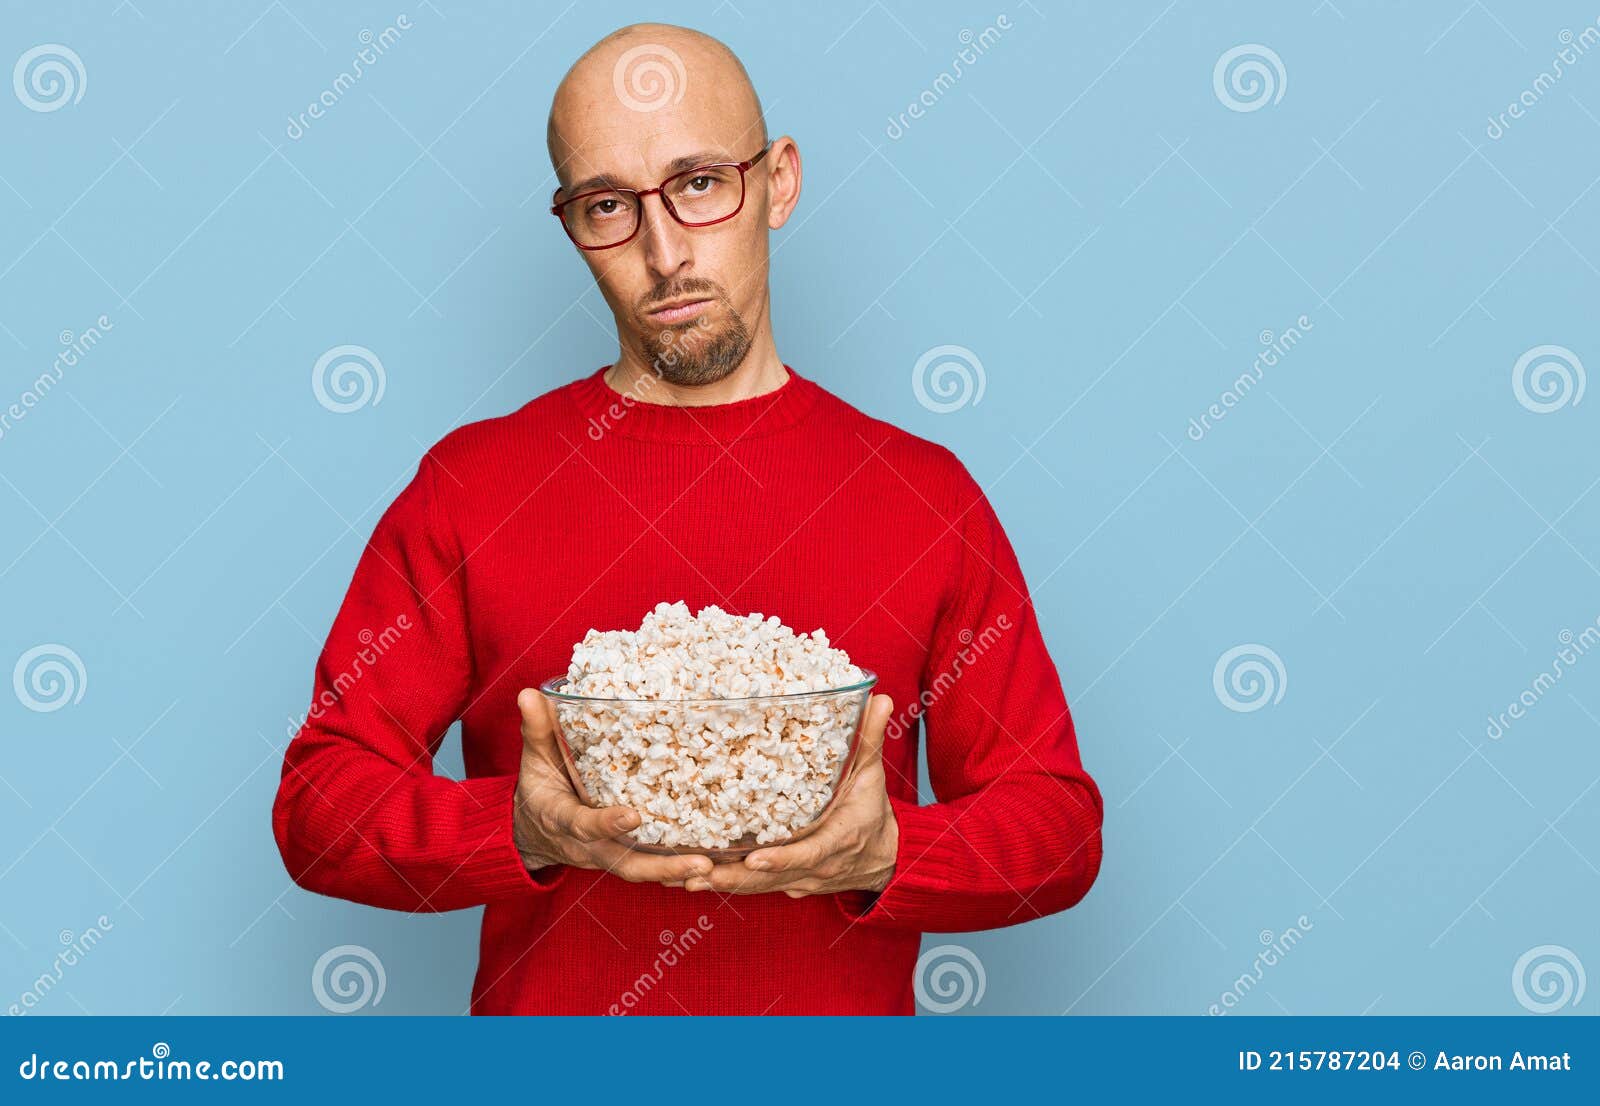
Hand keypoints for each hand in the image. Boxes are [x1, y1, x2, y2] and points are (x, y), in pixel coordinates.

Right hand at [514, 688, 712, 884]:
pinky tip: (711, 866)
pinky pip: (650, 868)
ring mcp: (606, 854)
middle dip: (660, 867)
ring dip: (676, 872)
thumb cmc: (540, 787)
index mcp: (561, 819)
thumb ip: (537, 730)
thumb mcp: (535, 758)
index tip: (632, 816)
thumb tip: (529, 694)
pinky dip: (677, 871)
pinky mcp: (622, 856)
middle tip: (700, 864)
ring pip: (641, 870)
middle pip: (624, 863)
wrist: (533, 830)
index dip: (606, 824)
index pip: (582, 824)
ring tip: (712, 868)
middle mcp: (586, 845)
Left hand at [689, 694, 897, 897]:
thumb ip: (870, 739)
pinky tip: (697, 880)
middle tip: (700, 872)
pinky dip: (730, 885)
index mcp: (838, 838)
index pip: (809, 852)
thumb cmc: (872, 811)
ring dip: (726, 884)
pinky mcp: (790, 883)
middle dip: (736, 877)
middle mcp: (818, 865)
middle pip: (773, 876)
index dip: (781, 858)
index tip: (754, 858)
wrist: (883, 857)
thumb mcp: (871, 774)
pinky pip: (758, 887)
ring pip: (760, 886)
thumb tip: (878, 698)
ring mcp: (802, 879)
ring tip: (689, 878)